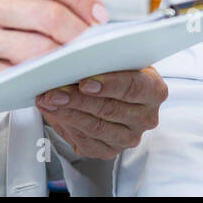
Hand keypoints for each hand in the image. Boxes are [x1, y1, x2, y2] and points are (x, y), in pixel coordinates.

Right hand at [0, 0, 106, 119]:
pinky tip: (55, 79)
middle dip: (81, 32)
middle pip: (49, 15)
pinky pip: (21, 77)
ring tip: (80, 63)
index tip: (99, 13)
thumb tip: (85, 12)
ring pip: (39, 49)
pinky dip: (45, 80)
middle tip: (95, 44)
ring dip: (67, 59)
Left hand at [35, 67, 167, 158]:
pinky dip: (67, 125)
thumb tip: (77, 52)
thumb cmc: (115, 71)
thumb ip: (104, 56)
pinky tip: (54, 113)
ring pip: (96, 127)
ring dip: (68, 113)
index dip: (108, 85)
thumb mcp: (117, 57)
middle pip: (110, 109)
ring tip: (48, 100)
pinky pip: (86, 141)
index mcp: (154, 90)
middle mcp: (146, 117)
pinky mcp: (110, 150)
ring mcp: (129, 137)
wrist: (112, 90)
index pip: (133, 87)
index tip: (84, 82)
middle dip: (78, 99)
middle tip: (55, 91)